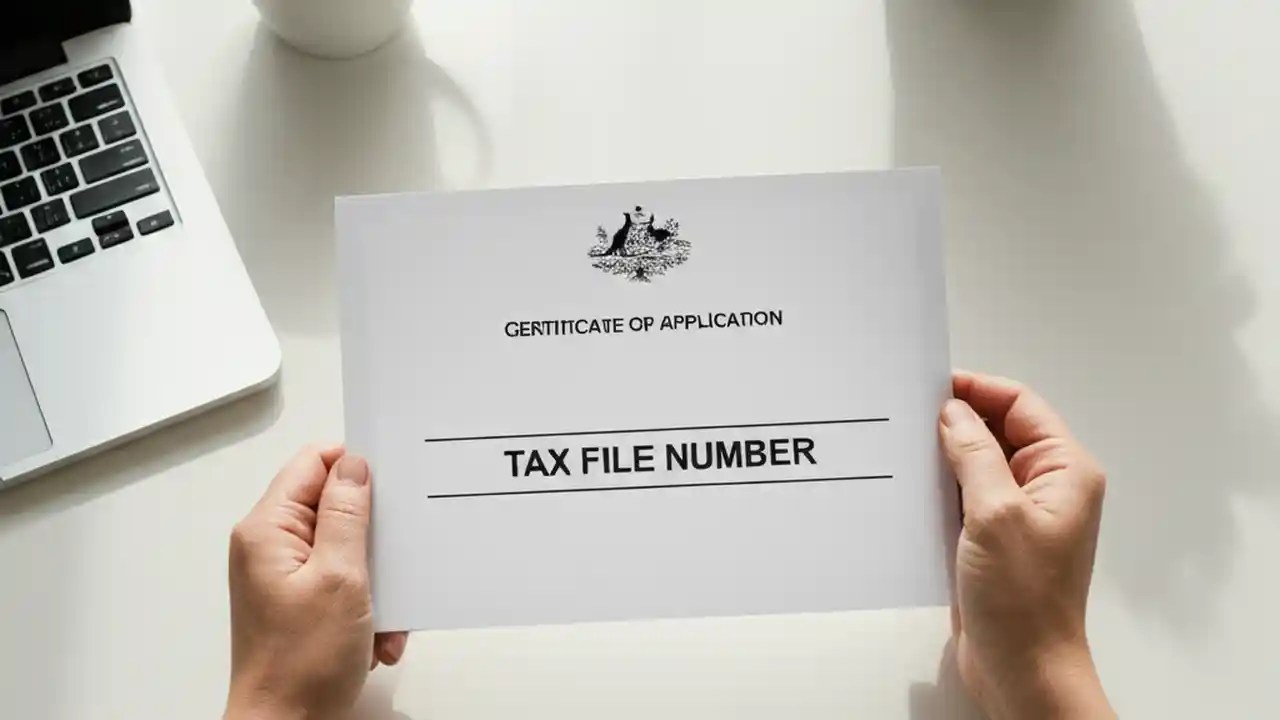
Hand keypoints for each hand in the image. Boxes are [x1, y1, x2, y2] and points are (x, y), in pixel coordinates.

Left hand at [225, 446, 408, 719]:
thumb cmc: (300, 668)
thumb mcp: (340, 578)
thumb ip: (347, 515)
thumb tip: (354, 466)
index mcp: (268, 530)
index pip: (313, 464)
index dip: (355, 467)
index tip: (391, 485)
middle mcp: (270, 547)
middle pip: (334, 506)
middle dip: (373, 537)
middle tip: (392, 559)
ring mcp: (284, 575)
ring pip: (346, 549)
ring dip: (376, 579)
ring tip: (383, 613)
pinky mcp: (300, 601)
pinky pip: (344, 583)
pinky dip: (367, 605)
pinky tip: (376, 635)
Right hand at [940, 372, 1114, 719]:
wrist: (1022, 670)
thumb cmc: (1025, 605)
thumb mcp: (995, 514)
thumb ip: (973, 456)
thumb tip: (954, 414)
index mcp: (1065, 473)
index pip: (1021, 406)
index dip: (978, 390)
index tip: (934, 385)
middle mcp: (1047, 489)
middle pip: (999, 431)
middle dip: (956, 421)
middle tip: (911, 415)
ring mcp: (1020, 515)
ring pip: (977, 464)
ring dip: (944, 456)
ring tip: (906, 449)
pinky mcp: (994, 540)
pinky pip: (964, 497)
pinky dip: (940, 488)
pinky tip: (912, 489)